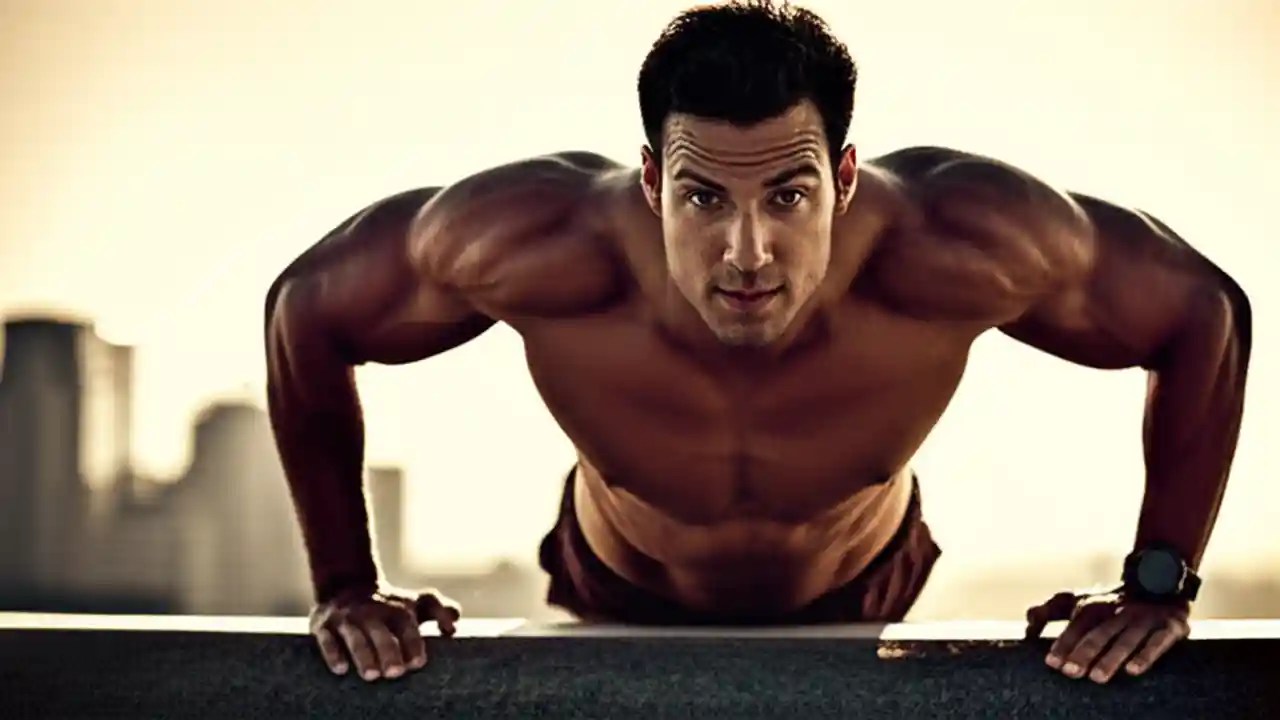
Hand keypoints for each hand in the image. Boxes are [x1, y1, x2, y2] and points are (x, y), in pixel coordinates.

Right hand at [309, 587, 460, 681]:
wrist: (346, 584)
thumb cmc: (390, 604)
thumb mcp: (417, 601)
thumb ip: (440, 611)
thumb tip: (453, 627)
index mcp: (396, 609)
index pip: (406, 626)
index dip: (413, 643)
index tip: (418, 663)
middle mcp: (372, 612)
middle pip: (381, 632)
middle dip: (388, 651)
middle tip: (396, 673)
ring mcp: (347, 618)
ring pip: (355, 637)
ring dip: (363, 655)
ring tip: (371, 675)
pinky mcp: (324, 625)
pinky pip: (327, 639)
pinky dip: (333, 653)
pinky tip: (341, 669)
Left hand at [1024, 590, 1189, 683]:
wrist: (1159, 581)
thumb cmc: (1109, 601)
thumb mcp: (1077, 599)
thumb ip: (1049, 611)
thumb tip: (1027, 627)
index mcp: (1095, 605)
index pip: (1076, 626)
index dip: (1064, 644)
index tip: (1051, 663)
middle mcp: (1118, 611)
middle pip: (1099, 634)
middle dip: (1084, 653)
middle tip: (1071, 673)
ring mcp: (1144, 618)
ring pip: (1125, 639)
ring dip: (1111, 658)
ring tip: (1097, 678)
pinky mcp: (1170, 626)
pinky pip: (1158, 642)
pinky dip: (1146, 655)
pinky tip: (1133, 670)